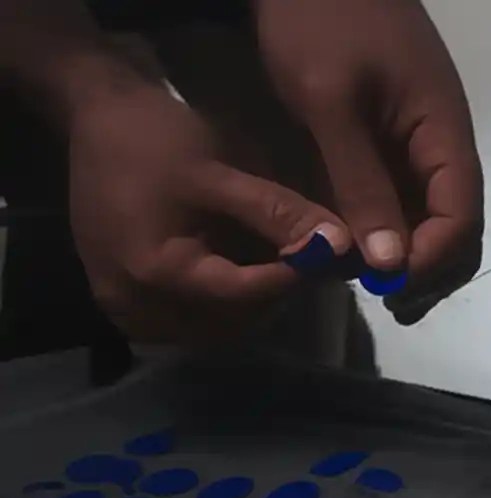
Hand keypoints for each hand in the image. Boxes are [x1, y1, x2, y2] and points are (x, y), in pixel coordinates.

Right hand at [67, 81, 350, 342]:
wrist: (95, 119)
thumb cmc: (155, 138)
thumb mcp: (221, 173)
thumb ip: (277, 213)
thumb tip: (337, 243)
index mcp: (156, 272)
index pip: (245, 293)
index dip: (292, 275)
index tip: (328, 253)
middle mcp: (137, 304)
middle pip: (231, 321)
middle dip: (274, 293)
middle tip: (306, 260)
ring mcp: (127, 310)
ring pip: (213, 328)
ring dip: (251, 302)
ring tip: (276, 260)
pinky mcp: (125, 304)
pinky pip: (187, 321)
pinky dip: (221, 303)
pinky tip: (240, 269)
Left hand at [255, 0, 483, 324]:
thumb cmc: (320, 21)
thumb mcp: (330, 102)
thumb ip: (360, 182)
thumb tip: (388, 265)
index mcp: (443, 133)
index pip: (461, 217)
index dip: (431, 259)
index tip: (385, 287)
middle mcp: (441, 145)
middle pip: (458, 226)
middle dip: (429, 270)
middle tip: (386, 304)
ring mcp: (417, 142)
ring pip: (432, 218)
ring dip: (409, 258)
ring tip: (369, 288)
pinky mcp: (390, 139)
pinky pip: (403, 198)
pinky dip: (388, 231)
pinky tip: (357, 250)